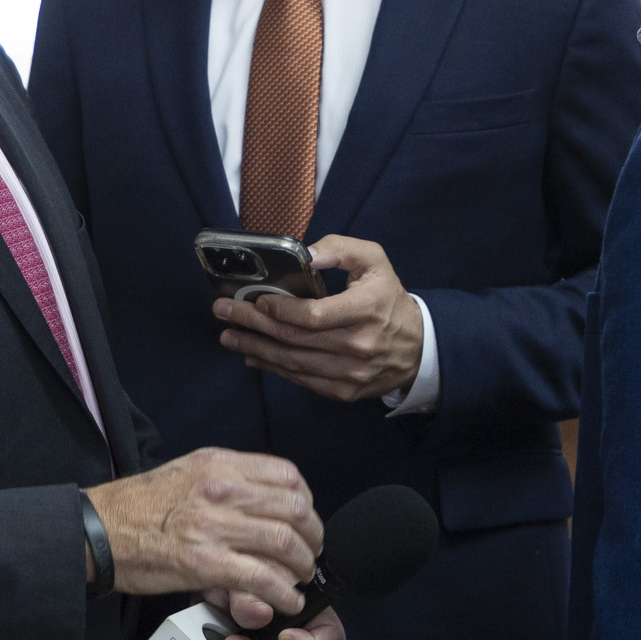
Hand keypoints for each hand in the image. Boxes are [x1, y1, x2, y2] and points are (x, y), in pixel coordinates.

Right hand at [86, 448, 320, 617]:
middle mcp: (220, 488)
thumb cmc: (137, 506)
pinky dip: (283, 594)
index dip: (306, 503)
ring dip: (301, 567)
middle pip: (294, 509)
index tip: (303, 522)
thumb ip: (226, 479)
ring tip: (298, 580)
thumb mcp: (185, 472)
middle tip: (308, 555)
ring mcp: (214, 525)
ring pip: (285, 542)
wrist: (97, 530)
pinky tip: (284, 601)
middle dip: (312, 538)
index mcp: (218, 464)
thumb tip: (263, 499)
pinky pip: (262, 578)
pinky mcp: (205, 563)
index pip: (287, 475)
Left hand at [215, 235, 421, 402]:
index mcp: (365, 310)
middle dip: (252, 325)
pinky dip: (274, 368)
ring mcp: (350, 373)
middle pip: (294, 338)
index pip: (312, 315)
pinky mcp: (344, 391)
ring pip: (292, 362)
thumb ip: (339, 249)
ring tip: (228, 336)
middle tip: (223, 313)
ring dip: (255, 349)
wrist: (417, 348)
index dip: (279, 309)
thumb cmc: (388, 298)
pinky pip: (301, 380)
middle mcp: (357, 345)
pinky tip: (253, 356)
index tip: (255, 300)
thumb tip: (305, 253)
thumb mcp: (373, 261)